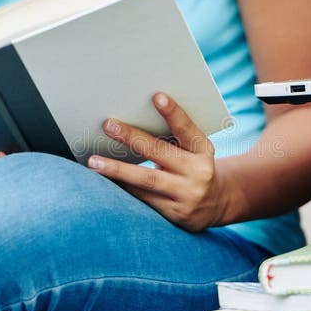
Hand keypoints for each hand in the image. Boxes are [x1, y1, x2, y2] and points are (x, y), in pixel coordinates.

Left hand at [87, 93, 228, 231]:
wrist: (216, 204)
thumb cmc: (194, 167)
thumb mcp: (194, 150)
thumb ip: (173, 137)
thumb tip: (133, 120)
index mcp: (203, 150)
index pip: (187, 129)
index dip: (173, 113)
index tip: (157, 96)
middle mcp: (198, 172)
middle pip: (160, 152)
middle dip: (132, 137)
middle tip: (108, 125)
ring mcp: (186, 195)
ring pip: (146, 180)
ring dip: (117, 169)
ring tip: (94, 161)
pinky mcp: (174, 213)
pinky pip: (143, 198)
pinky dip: (122, 187)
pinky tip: (103, 180)